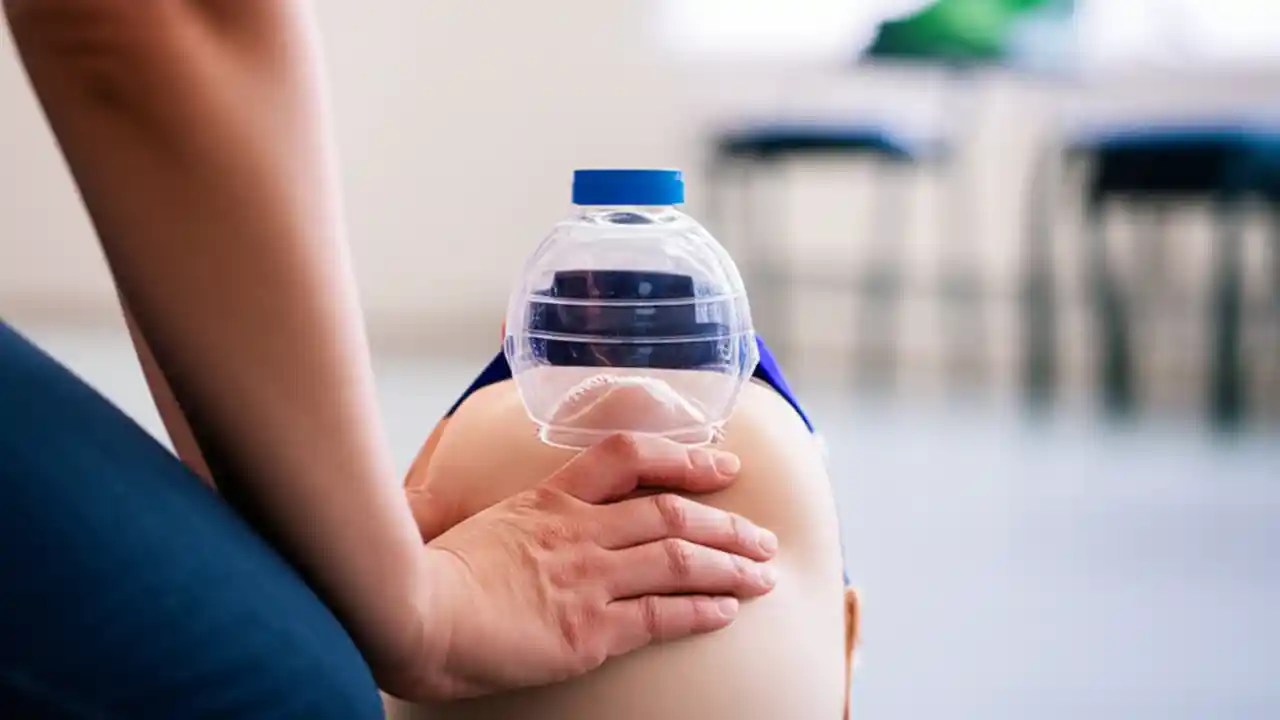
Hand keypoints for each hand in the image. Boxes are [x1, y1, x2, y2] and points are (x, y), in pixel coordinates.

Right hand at [393, 434, 778, 700]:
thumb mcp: (469, 521)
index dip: (684, 456)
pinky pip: (662, 616)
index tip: (722, 463)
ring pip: (679, 560)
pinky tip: (726, 612)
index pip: (629, 456)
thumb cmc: (429, 573)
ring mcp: (588, 579)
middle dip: (727, 524)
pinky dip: (701, 611)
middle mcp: (579, 530)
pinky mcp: (590, 631)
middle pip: (672, 513)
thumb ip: (498, 510)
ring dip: (730, 566)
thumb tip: (473, 502)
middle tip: (763, 537)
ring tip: (763, 575)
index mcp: (551, 498)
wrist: (415, 615)